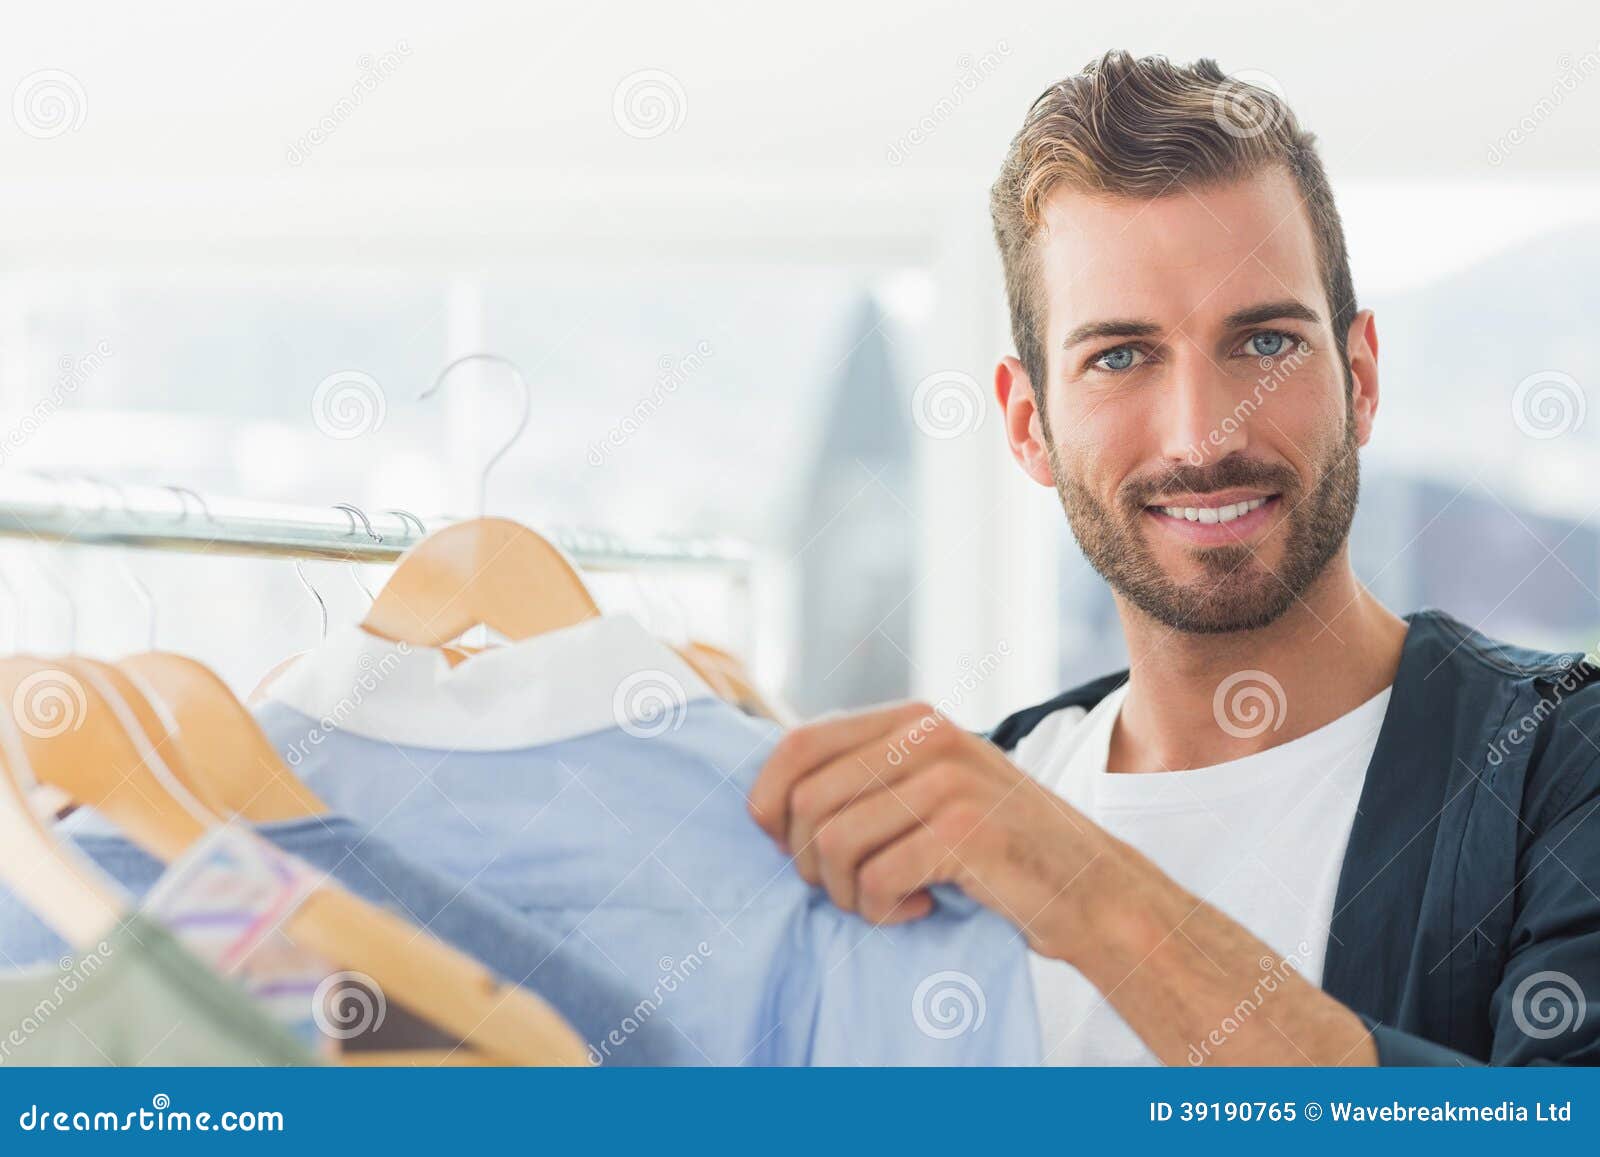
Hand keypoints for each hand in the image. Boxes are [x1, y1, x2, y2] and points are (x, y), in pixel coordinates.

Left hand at [746, 700, 1111, 958]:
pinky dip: (884, 911)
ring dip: (846, 893)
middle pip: (807, 801)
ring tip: (885, 900)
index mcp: (911, 719)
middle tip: (849, 888)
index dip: (769, 802)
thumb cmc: (994, 847)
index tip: (784, 845)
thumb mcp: (929, 788)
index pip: (798, 744)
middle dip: (809, 863)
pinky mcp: (967, 831)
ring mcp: (949, 780)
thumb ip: (865, 776)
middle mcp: (928, 736)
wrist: (1090, 887)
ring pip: (834, 843)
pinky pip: (877, 879)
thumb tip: (764, 799)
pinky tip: (918, 908)